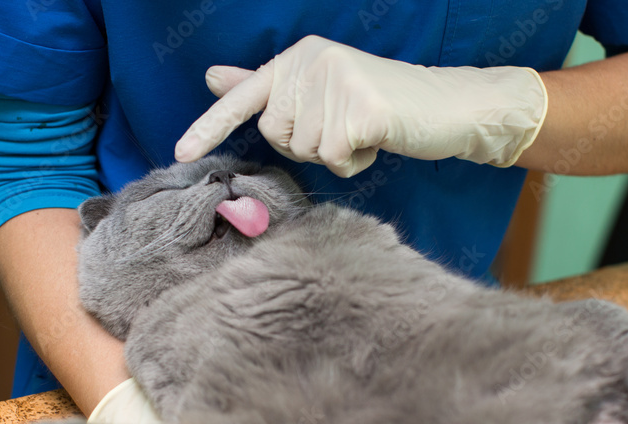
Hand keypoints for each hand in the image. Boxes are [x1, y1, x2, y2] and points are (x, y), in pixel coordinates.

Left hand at [175, 35, 547, 176]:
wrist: (447, 106)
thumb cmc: (380, 104)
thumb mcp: (321, 90)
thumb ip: (268, 88)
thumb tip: (213, 76)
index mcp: (300, 57)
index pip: (246, 97)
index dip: (209, 127)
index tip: (180, 154)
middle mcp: (313, 63)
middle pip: (279, 136)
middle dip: (309, 145)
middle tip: (345, 126)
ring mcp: (339, 83)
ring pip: (307, 153)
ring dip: (336, 155)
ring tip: (365, 131)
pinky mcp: (363, 109)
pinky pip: (335, 160)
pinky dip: (356, 162)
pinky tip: (377, 140)